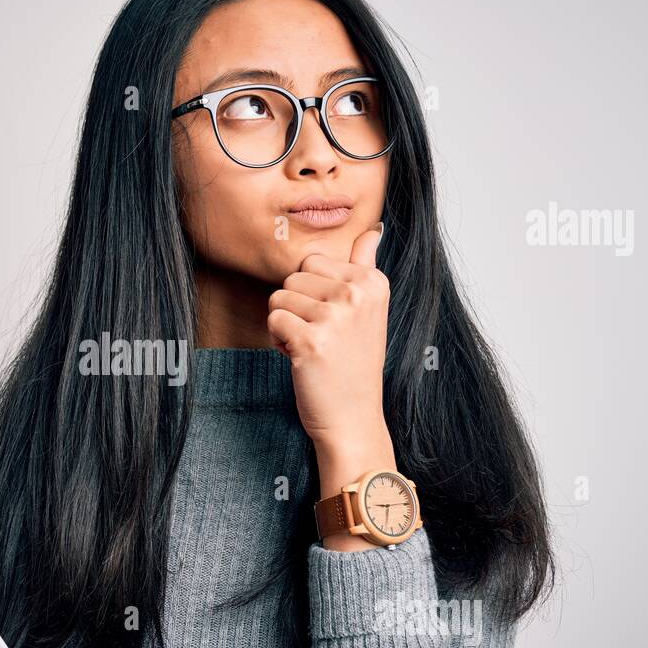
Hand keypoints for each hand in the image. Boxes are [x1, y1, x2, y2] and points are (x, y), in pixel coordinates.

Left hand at [266, 223, 394, 459]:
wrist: (353, 417)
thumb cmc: (354, 364)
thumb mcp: (369, 310)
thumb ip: (365, 265)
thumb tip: (374, 230)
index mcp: (373, 281)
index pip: (313, 261)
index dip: (313, 293)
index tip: (334, 321)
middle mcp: (357, 294)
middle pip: (293, 277)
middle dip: (296, 308)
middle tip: (321, 337)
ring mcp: (335, 316)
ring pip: (279, 298)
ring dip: (286, 325)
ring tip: (312, 348)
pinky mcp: (311, 340)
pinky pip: (273, 320)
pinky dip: (279, 342)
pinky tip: (301, 359)